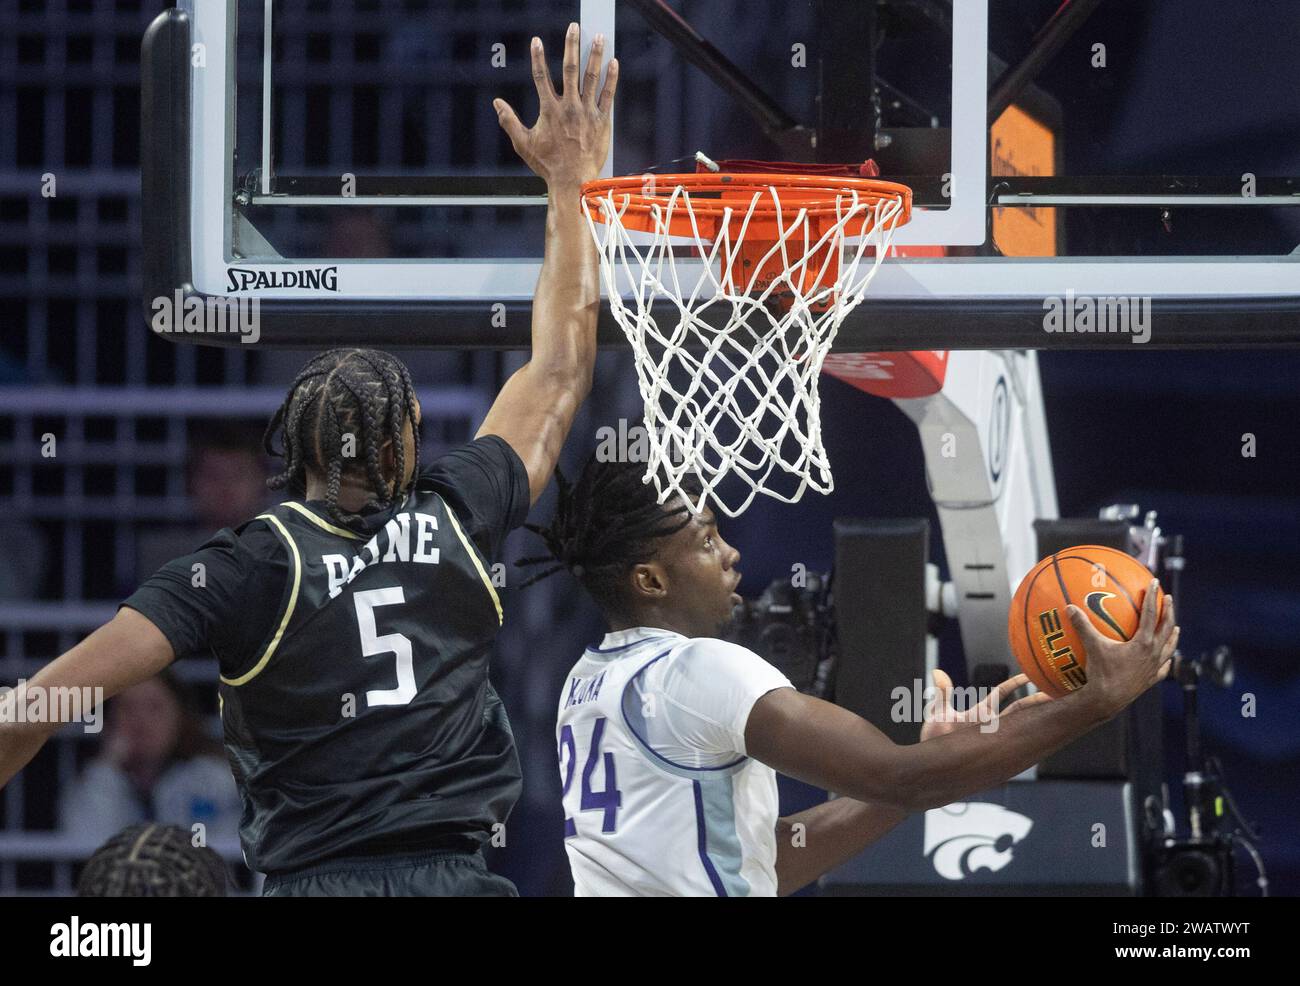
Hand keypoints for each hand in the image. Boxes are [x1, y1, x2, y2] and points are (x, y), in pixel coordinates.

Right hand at [493, 23, 617, 189]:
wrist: (573, 181)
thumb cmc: (548, 165)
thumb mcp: (523, 144)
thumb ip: (509, 121)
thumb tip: (496, 103)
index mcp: (549, 110)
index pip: (541, 76)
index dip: (538, 57)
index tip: (537, 40)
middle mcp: (569, 106)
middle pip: (570, 69)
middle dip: (572, 45)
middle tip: (574, 27)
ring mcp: (587, 112)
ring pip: (592, 77)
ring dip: (595, 55)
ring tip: (599, 37)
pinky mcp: (602, 121)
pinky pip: (608, 95)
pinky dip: (611, 78)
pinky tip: (614, 63)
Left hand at [920, 669, 1050, 739]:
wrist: (929, 764)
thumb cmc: (934, 739)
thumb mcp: (938, 712)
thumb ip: (942, 692)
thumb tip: (937, 671)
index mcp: (981, 713)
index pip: (1003, 693)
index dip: (1016, 683)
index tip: (1030, 674)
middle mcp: (991, 726)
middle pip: (1020, 709)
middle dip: (1038, 701)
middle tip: (1058, 691)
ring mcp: (993, 739)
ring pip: (1021, 726)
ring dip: (1038, 718)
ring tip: (1059, 709)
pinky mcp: (991, 751)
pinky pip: (1013, 746)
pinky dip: (1027, 741)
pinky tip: (1041, 739)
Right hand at [1067, 579, 1178, 719]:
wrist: (1107, 701)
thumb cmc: (1101, 673)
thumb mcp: (1092, 646)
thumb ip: (1083, 626)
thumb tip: (1070, 607)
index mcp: (1143, 643)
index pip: (1150, 614)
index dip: (1153, 597)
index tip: (1156, 582)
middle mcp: (1153, 654)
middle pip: (1165, 627)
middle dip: (1168, 611)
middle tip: (1168, 598)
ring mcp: (1154, 668)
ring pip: (1169, 647)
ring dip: (1172, 634)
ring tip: (1175, 626)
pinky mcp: (1151, 680)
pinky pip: (1163, 668)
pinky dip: (1166, 660)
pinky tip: (1166, 659)